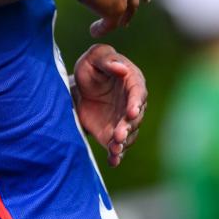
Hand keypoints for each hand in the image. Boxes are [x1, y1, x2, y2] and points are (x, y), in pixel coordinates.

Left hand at [71, 44, 146, 166]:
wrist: (80, 86)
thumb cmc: (92, 65)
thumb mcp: (95, 57)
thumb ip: (107, 60)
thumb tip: (122, 69)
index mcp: (133, 82)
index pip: (138, 94)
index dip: (135, 104)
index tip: (132, 112)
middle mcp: (133, 104)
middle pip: (135, 118)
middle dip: (128, 127)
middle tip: (119, 135)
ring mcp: (124, 121)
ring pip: (128, 134)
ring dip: (122, 143)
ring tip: (115, 149)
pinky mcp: (113, 134)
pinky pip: (117, 146)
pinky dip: (116, 155)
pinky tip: (113, 162)